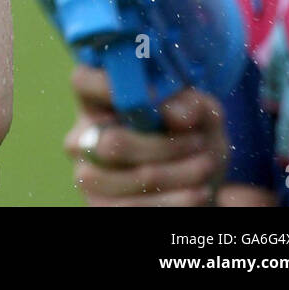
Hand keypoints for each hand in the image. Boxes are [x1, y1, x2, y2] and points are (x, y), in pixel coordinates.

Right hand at [64, 65, 227, 205]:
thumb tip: (176, 114)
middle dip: (167, 146)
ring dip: (181, 173)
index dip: (106, 84)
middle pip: (115, 141)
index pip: (82, 82)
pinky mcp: (101, 208)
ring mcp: (88, 176)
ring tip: (206, 167)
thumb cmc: (191, 141)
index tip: (149, 94)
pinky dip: (179, 200)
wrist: (196, 190)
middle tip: (200, 142)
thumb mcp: (199, 116)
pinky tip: (198, 192)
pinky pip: (141, 207)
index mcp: (96, 102)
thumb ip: (190, 105)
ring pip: (138, 176)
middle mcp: (82, 138)